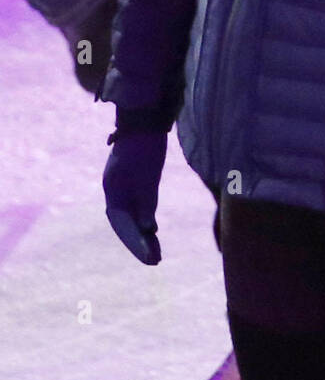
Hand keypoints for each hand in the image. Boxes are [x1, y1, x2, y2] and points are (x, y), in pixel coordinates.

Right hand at [103, 123, 166, 264]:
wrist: (145, 118)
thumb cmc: (145, 144)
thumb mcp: (147, 173)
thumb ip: (146, 199)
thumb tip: (147, 228)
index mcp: (114, 189)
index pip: (121, 223)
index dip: (133, 242)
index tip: (149, 257)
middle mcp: (116, 191)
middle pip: (124, 224)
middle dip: (137, 243)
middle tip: (154, 261)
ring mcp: (124, 186)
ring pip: (131, 217)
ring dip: (143, 235)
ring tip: (156, 255)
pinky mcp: (136, 181)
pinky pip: (138, 207)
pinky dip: (145, 220)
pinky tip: (153, 231)